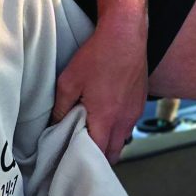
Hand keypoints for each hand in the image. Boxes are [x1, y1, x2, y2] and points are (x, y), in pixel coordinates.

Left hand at [52, 15, 148, 161]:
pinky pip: (129, 124)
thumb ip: (61, 108)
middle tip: (82, 153)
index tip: (72, 161)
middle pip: (113, 153)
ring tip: (92, 134)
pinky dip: (118, 128)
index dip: (85, 161)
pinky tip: (105, 116)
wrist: (125, 34)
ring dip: (109, 142)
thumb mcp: (69, 81)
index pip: (98, 154)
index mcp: (106, 118)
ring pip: (122, 139)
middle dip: (98, 158)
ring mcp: (135, 111)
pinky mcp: (140, 102)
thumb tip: (55, 125)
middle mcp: (124, 119)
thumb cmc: (98, 55)